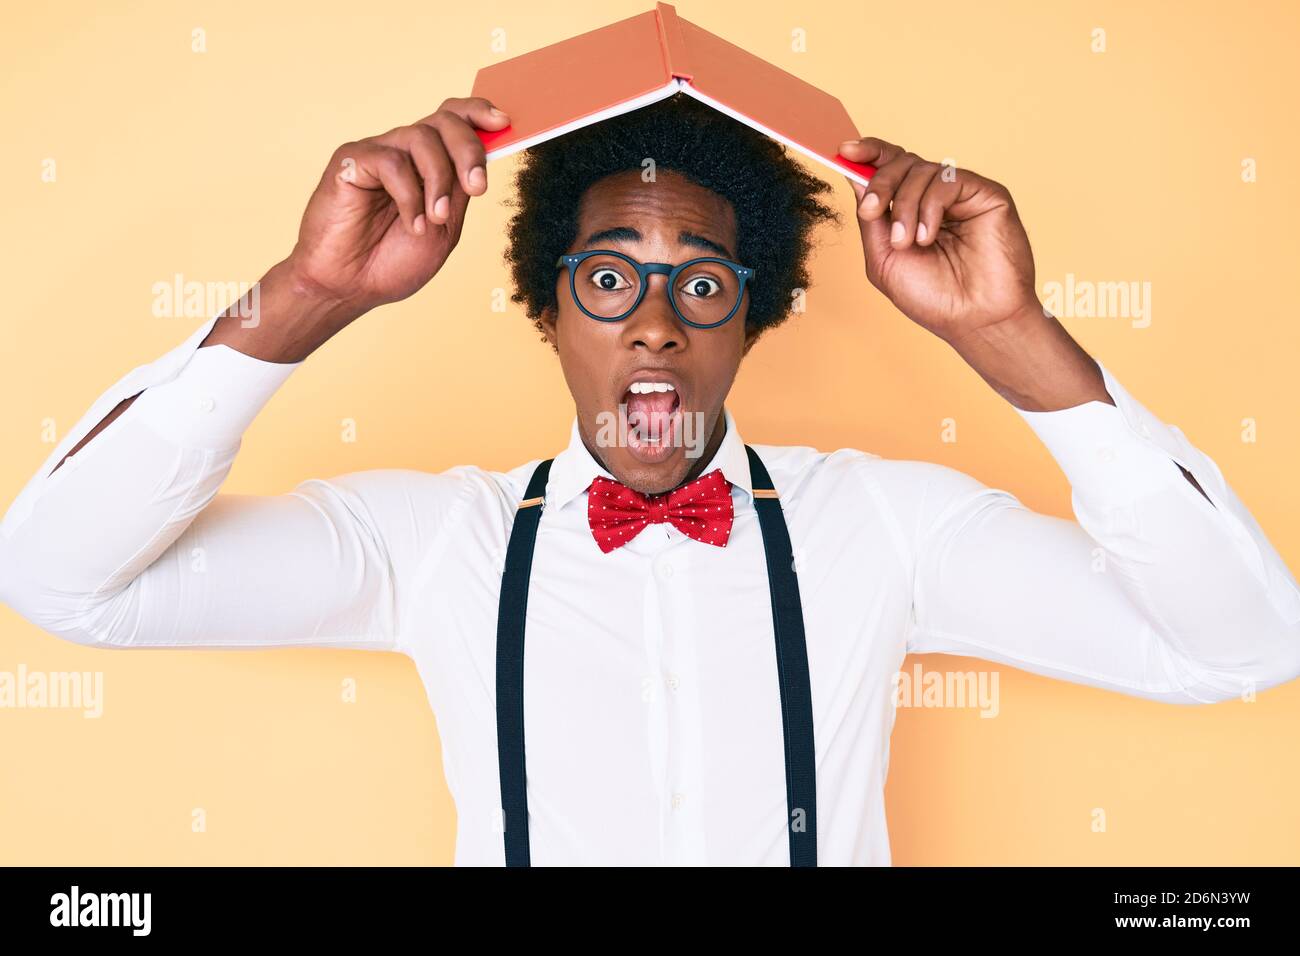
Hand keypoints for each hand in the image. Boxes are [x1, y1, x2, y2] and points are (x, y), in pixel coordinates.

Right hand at [285, 96, 510, 321]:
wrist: (350, 287)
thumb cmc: (393, 261)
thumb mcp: (445, 227)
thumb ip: (460, 190)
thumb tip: (484, 155)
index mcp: (428, 163)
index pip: (454, 119)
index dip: (478, 112)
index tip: (503, 123)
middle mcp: (404, 151)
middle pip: (444, 122)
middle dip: (469, 151)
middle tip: (477, 187)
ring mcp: (377, 153)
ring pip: (421, 138)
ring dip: (439, 181)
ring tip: (435, 220)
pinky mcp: (350, 162)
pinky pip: (390, 161)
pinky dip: (409, 195)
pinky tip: (412, 224)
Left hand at [840, 138, 1038, 343]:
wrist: (974, 320)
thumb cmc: (933, 298)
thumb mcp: (884, 258)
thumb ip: (871, 218)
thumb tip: (854, 176)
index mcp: (910, 210)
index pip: (889, 167)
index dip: (868, 153)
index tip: (844, 151)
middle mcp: (935, 198)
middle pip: (902, 162)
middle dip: (881, 183)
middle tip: (873, 210)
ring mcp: (961, 195)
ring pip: (921, 170)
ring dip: (905, 206)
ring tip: (907, 242)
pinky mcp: (986, 194)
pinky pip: (948, 181)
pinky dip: (930, 206)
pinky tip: (928, 235)